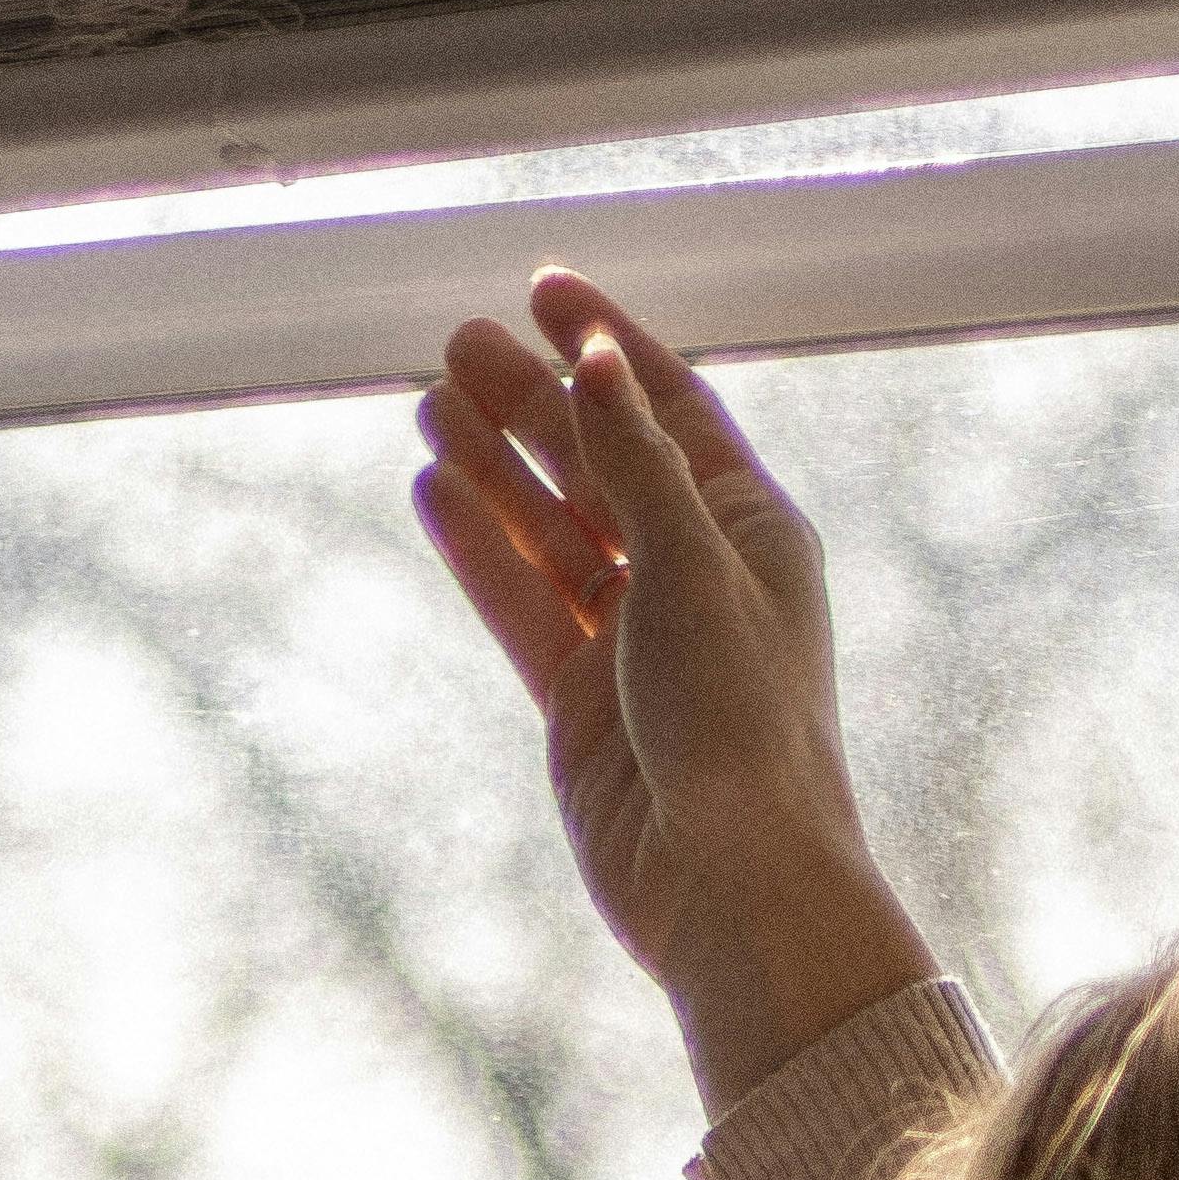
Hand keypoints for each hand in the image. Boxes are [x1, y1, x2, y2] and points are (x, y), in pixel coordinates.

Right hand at [414, 268, 940, 1109]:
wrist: (731, 887)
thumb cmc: (742, 727)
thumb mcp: (690, 568)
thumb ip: (635, 462)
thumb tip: (594, 360)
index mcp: (749, 530)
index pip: (670, 408)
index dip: (606, 345)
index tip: (541, 292)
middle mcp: (695, 577)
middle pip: (599, 463)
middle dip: (531, 402)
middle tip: (454, 345)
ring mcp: (634, 642)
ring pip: (552, 531)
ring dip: (495, 468)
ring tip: (429, 406)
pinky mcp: (582, 703)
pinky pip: (525, 604)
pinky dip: (482, 550)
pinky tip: (436, 494)